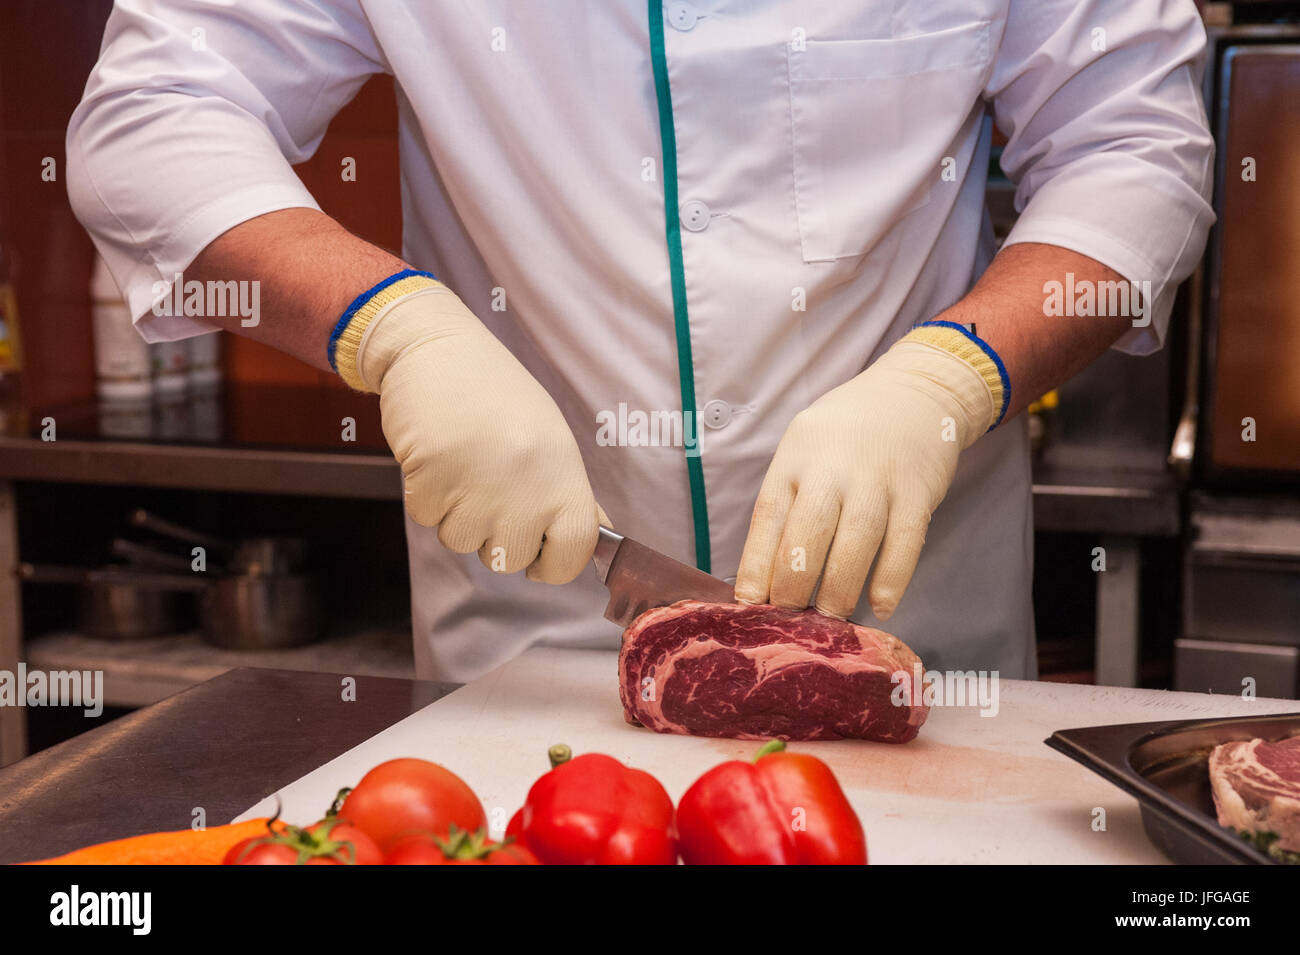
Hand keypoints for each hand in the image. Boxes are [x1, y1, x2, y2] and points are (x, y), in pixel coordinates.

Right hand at [355, 284, 604, 582]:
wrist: (437, 350)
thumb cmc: (496, 396)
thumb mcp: (550, 439)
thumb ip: (568, 492)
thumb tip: (594, 538)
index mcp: (564, 475)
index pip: (573, 553)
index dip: (554, 564)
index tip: (540, 557)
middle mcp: (526, 487)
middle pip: (507, 558)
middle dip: (493, 536)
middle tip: (487, 487)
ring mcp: (477, 487)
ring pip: (460, 541)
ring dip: (455, 512)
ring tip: (463, 463)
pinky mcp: (430, 482)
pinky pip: (426, 518)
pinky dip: (426, 495)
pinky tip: (437, 456)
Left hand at [734, 330, 999, 618]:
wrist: (915, 395)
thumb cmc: (846, 435)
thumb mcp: (804, 451)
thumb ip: (788, 502)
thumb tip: (765, 575)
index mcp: (795, 459)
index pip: (767, 518)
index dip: (755, 566)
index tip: (748, 606)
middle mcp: (832, 468)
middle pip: (807, 533)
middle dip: (794, 586)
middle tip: (790, 624)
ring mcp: (877, 479)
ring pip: (855, 542)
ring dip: (840, 590)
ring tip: (831, 622)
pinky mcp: (917, 492)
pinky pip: (904, 543)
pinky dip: (892, 579)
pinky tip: (881, 606)